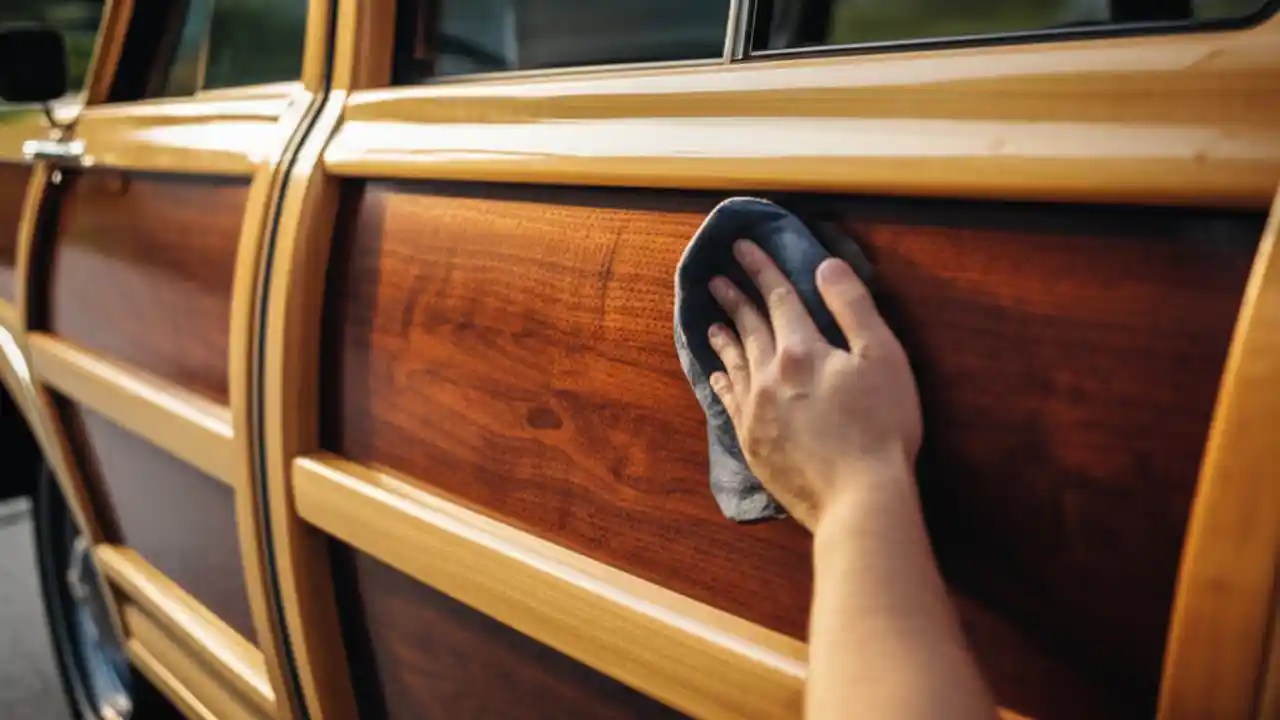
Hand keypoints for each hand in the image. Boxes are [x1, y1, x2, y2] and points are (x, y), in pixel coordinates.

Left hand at [707, 240, 922, 530]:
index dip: (761, 269)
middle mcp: (770, 375)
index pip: (778, 298)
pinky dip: (722, 383)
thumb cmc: (881, 426)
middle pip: (749, 328)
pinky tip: (716, 377)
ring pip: (734, 364)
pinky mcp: (753, 443)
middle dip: (734, 299)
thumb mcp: (882, 357)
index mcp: (802, 350)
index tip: (741, 247)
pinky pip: (729, 403)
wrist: (858, 497)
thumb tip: (824, 265)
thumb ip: (852, 308)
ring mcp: (756, 411)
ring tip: (711, 323)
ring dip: (723, 339)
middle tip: (715, 279)